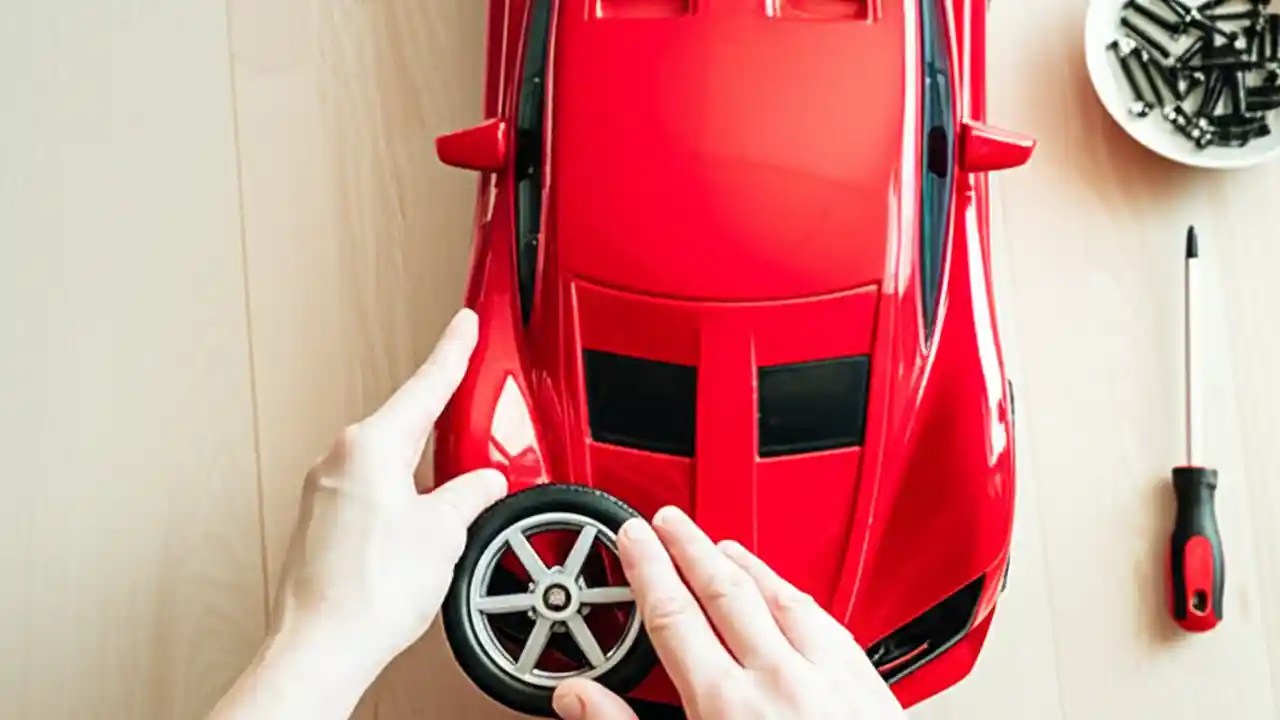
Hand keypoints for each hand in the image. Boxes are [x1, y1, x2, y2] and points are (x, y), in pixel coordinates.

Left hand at [210, 308, 506, 719]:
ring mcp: (326, 490)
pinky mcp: (322, 521)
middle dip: (445, 420)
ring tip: (459, 486)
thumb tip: (483, 483)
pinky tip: (423, 521)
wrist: (322, 646)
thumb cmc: (368, 593)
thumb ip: (471, 494)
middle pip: (406, 422)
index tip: (464, 325)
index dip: (452, 351)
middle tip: (478, 408)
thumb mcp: (445, 531)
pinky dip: (403, 494)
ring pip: (390, 460)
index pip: (425, 384)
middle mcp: (340, 459)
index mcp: (372, 445)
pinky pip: (373, 489)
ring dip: (425, 467)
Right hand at [551, 507, 906, 719]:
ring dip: (742, 561)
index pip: (673, 612)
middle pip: (723, 588)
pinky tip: (787, 588)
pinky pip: (823, 619)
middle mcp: (778, 679)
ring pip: (777, 595)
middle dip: (688, 546)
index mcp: (725, 704)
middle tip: (664, 521)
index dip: (645, 567)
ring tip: (716, 542)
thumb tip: (578, 700)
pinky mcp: (866, 684)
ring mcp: (827, 677)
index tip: (630, 538)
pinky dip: (793, 592)